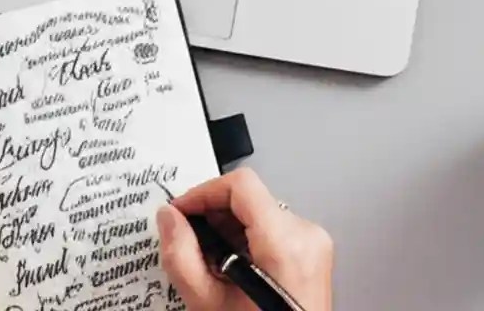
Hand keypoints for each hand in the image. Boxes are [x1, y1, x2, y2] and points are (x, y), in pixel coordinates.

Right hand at [158, 169, 333, 310]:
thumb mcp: (208, 304)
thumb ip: (181, 255)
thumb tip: (169, 219)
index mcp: (285, 244)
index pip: (241, 185)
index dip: (203, 192)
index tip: (181, 211)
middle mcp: (306, 236)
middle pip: (249, 198)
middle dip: (212, 216)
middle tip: (190, 242)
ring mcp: (313, 244)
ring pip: (258, 213)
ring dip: (228, 230)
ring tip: (212, 264)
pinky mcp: (313, 252)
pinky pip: (273, 229)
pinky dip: (246, 241)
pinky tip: (233, 269)